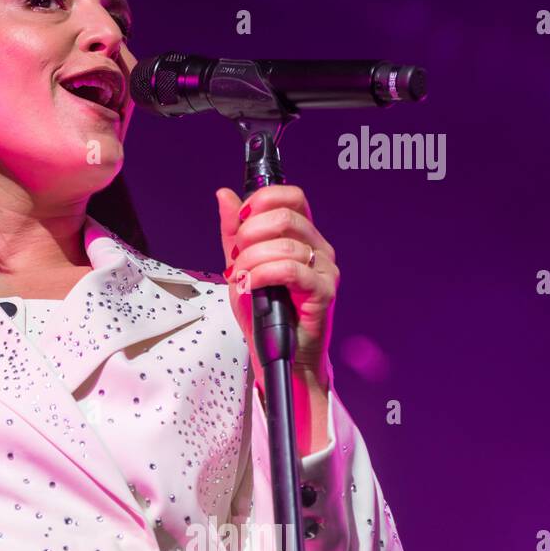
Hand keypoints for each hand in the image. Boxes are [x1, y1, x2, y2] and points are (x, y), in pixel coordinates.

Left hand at [215, 185, 337, 394]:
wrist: (278, 355)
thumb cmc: (264, 313)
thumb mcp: (241, 266)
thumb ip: (233, 232)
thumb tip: (225, 195)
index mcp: (302, 236)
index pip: (292, 197)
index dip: (263, 200)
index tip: (241, 219)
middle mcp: (318, 248)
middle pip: (285, 216)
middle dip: (249, 234)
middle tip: (237, 257)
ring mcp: (324, 269)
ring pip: (285, 245)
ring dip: (251, 260)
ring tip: (242, 278)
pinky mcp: (323, 292)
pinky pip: (291, 270)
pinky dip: (262, 274)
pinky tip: (252, 285)